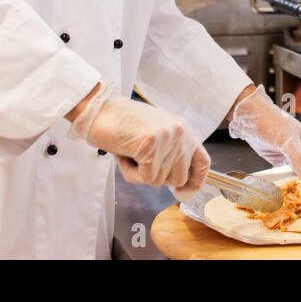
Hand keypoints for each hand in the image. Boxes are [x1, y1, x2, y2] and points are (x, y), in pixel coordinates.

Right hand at [67, 85, 209, 199]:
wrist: (98, 108)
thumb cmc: (121, 122)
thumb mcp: (156, 133)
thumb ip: (170, 152)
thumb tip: (178, 181)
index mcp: (182, 129)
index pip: (202, 162)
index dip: (195, 182)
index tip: (182, 193)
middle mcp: (180, 132)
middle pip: (178, 178)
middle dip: (156, 176)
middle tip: (139, 158)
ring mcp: (167, 137)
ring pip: (159, 180)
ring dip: (139, 173)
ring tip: (130, 151)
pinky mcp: (151, 144)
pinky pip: (143, 178)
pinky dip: (129, 172)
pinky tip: (124, 153)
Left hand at [227, 86, 300, 180]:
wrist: (248, 118)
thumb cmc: (270, 120)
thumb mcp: (287, 140)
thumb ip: (298, 159)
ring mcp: (290, 158)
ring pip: (296, 175)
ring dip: (294, 183)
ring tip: (294, 194)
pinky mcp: (279, 163)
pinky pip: (284, 175)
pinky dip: (283, 181)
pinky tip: (283, 188)